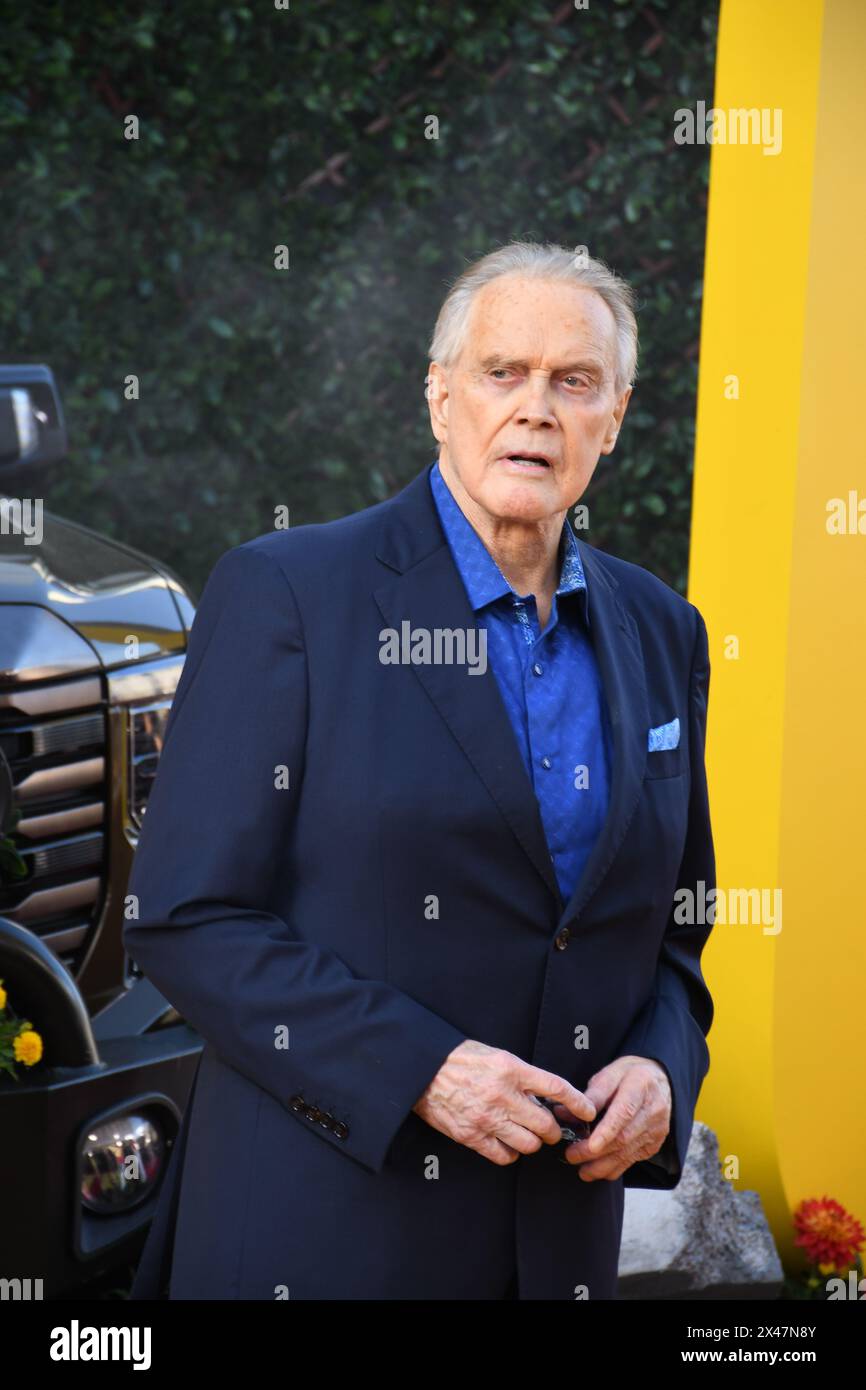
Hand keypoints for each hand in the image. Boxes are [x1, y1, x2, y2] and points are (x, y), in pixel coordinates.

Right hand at [412, 1039, 596, 1166]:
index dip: (577, 1102)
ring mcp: (487, 1118)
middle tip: (549, 1128)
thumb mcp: (497, 1056)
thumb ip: (521, 1076)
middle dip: (552, 1130)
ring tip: (526, 1135)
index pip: (556, 1088)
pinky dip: (510, 1153)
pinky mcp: (471, 1136)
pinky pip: (504, 1156)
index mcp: (511, 1069)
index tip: (588, 1111)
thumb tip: (544, 1097)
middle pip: (546, 1125)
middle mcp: (502, 1095)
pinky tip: (506, 1142)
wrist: (423, 1069)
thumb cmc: (461, 1059)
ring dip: (532, 1142)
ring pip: (529, 1145)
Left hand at [551, 1056, 671, 1180]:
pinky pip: (633, 1160)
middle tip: (572, 1156)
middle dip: (595, 1152)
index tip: (591, 1145)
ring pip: (628, 1153)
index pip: (624, 1112)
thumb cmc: (630, 1075)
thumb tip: (565, 1112)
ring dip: (603, 1166)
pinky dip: (615, 1168)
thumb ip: (591, 1095)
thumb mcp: (610, 1073)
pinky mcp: (655, 1143)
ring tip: (582, 1171)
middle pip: (623, 1137)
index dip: (607, 1131)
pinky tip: (599, 1170)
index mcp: (640, 1086)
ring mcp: (656, 1129)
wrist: (660, 1080)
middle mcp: (652, 1110)